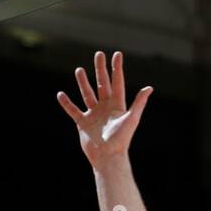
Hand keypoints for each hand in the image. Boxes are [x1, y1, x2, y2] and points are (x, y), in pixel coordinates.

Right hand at [56, 51, 151, 168]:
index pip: (117, 82)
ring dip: (83, 82)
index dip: (117, 68)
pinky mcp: (82, 123)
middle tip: (98, 54)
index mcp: (118, 105)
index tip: (117, 54)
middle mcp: (106, 107)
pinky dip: (66, 103)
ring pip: (87, 94)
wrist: (107, 156)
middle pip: (102, 84)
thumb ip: (139, 103)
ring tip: (79, 69)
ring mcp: (94, 114)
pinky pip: (73, 110)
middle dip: (100, 69)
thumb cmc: (121, 139)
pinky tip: (61, 94)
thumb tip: (149, 88)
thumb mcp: (132, 119)